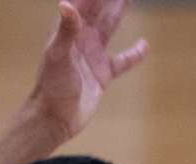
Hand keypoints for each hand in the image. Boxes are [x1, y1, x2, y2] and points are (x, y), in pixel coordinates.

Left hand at [30, 0, 147, 142]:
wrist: (54, 119)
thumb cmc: (51, 88)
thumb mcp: (58, 56)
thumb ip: (66, 30)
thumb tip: (66, 3)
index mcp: (69, 32)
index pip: (84, 2)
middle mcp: (81, 40)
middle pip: (97, 9)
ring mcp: (92, 56)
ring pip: (109, 27)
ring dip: (118, 12)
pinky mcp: (102, 74)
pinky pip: (123, 61)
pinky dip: (135, 53)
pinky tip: (144, 44)